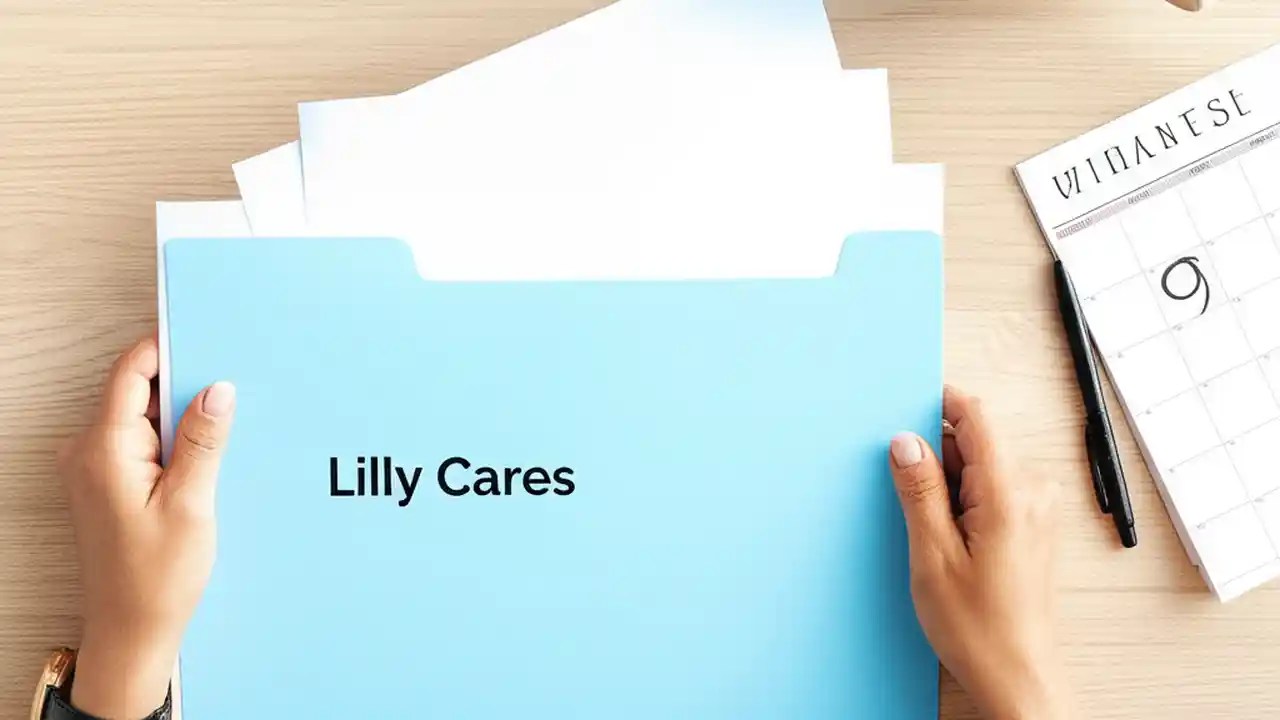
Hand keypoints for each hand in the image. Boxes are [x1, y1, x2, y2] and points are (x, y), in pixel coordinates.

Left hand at [57, 335, 235, 717]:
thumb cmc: (156, 578)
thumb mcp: (192, 504)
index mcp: (104, 449)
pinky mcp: (107, 483)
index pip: (131, 370)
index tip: (207, 333)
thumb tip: (218, 388)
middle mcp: (89, 451)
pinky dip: (172, 440)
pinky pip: (141, 441)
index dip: (168, 345)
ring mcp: (94, 467)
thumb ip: (203, 440)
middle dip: (183, 382)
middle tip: (231, 386)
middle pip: (137, 389)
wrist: (132, 631)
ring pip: (142, 415)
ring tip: (224, 428)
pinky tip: (204, 457)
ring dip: (181, 415)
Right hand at [888, 386, 1074, 719]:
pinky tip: (948, 539)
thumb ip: (919, 490)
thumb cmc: (980, 629)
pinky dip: (964, 502)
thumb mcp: (932, 555)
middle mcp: (1033, 492)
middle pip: (976, 440)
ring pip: (981, 466)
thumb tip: (906, 441)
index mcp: (1009, 493)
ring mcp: (1037, 508)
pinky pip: (993, 489)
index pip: (976, 416)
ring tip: (932, 532)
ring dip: (949, 484)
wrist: (1019, 676)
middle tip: (910, 500)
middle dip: (936, 457)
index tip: (904, 409)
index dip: (937, 404)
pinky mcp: (1032, 523)